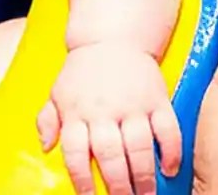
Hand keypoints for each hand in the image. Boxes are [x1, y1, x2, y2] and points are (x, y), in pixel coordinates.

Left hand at [38, 42, 181, 194]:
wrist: (111, 37)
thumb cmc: (82, 71)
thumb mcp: (57, 92)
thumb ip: (48, 120)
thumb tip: (46, 147)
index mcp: (76, 112)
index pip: (75, 152)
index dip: (81, 179)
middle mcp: (104, 110)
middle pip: (110, 155)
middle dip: (117, 185)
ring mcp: (132, 104)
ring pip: (140, 146)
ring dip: (144, 176)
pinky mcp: (157, 99)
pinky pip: (168, 129)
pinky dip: (171, 151)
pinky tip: (170, 169)